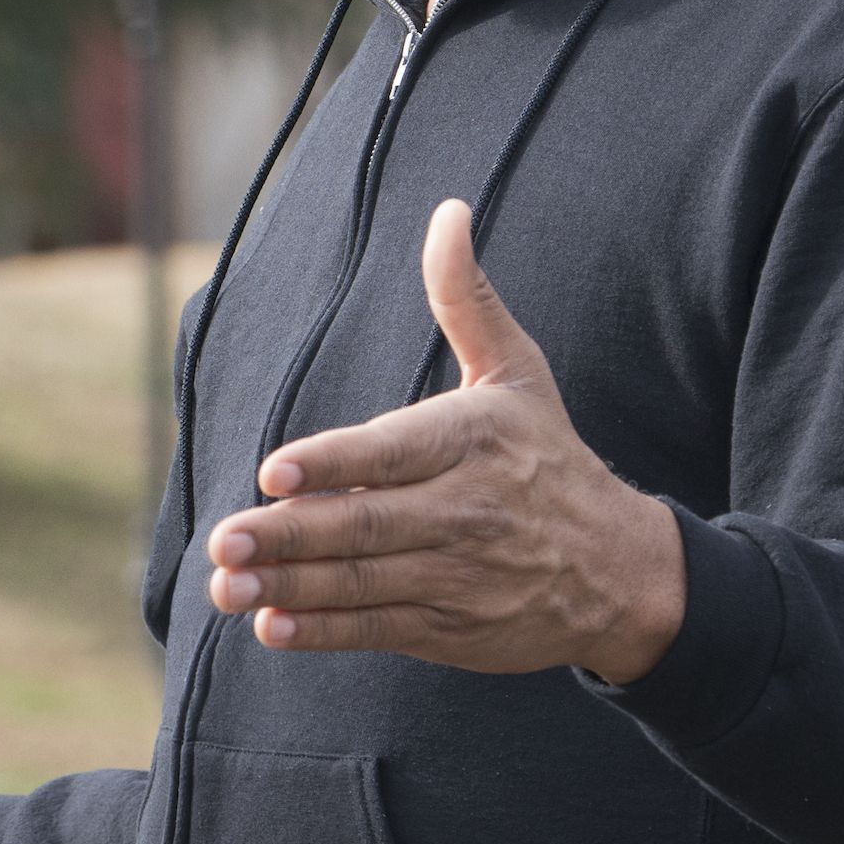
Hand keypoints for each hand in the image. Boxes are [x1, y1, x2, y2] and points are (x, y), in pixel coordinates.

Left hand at [208, 198, 688, 679]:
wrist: (618, 569)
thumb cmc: (548, 457)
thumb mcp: (518, 371)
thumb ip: (466, 299)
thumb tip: (448, 212)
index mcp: (471, 441)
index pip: (389, 453)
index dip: (329, 465)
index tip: (272, 472)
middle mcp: (463, 511)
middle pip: (363, 524)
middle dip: (289, 534)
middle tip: (224, 538)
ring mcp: (454, 576)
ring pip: (359, 581)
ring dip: (287, 585)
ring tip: (225, 585)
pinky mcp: (447, 627)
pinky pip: (374, 628)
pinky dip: (322, 631)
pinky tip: (271, 626)